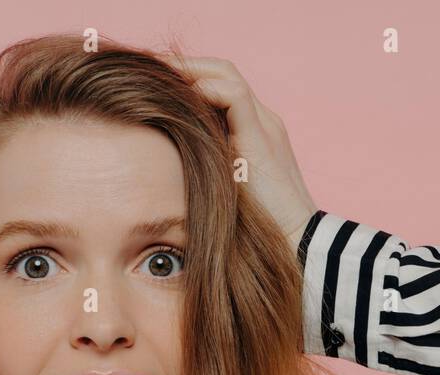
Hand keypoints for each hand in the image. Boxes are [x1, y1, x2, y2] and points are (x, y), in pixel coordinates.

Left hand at [157, 53, 318, 253]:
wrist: (294, 241)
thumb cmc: (255, 229)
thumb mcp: (220, 192)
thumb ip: (201, 172)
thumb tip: (160, 169)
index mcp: (252, 131)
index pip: (217, 87)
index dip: (185, 81)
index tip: (151, 88)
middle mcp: (260, 120)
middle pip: (219, 72)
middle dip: (182, 68)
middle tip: (146, 74)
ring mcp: (264, 124)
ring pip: (225, 74)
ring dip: (188, 71)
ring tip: (156, 78)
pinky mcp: (261, 135)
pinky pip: (232, 94)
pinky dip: (204, 89)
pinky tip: (178, 101)